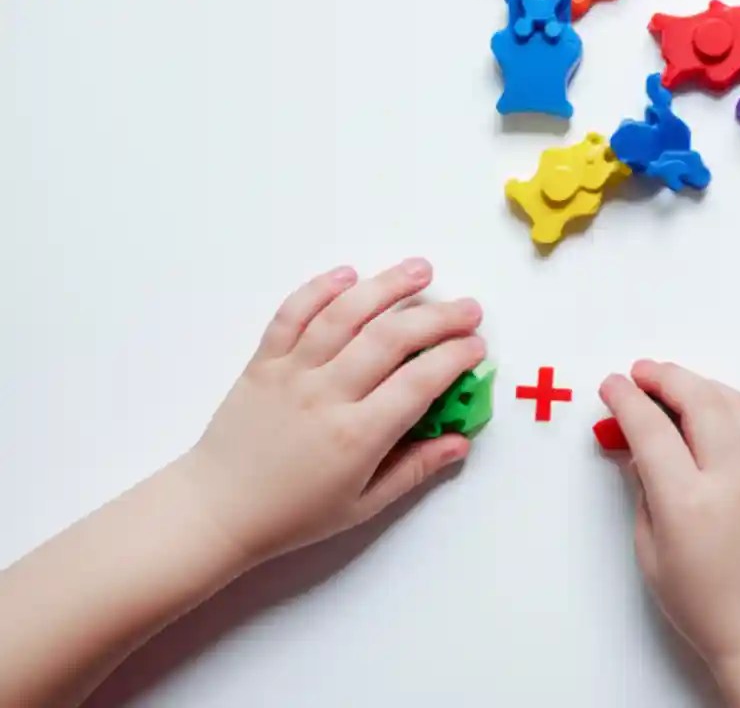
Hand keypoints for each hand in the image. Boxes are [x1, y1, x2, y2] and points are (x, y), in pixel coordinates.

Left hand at [179, 258, 485, 563]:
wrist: (217, 509)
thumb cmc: (293, 514)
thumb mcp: (363, 504)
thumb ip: (415, 469)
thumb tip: (460, 442)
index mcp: (356, 436)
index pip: (419, 382)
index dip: (455, 358)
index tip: (476, 347)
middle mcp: (326, 396)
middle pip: (391, 339)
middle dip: (438, 317)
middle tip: (469, 308)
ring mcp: (291, 374)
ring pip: (345, 315)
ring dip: (387, 287)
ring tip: (420, 270)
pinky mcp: (263, 362)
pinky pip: (292, 315)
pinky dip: (320, 289)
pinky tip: (349, 276)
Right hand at [600, 361, 739, 706]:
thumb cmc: (704, 604)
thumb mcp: (651, 554)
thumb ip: (643, 493)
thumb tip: (639, 448)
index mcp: (689, 504)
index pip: (652, 430)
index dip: (627, 400)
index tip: (612, 386)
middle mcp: (733, 479)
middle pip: (698, 401)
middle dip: (664, 378)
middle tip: (641, 373)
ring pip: (734, 402)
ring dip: (700, 383)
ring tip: (674, 383)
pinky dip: (738, 401)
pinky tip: (719, 402)